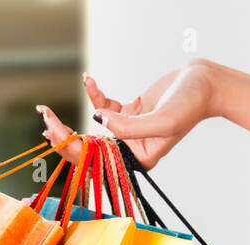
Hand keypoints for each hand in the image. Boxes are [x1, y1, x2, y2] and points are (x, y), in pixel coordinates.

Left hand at [38, 60, 218, 169]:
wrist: (204, 83)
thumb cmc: (190, 104)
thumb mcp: (162, 119)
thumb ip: (129, 126)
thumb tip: (98, 120)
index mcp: (137, 159)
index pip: (96, 159)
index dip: (71, 146)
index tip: (53, 130)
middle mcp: (130, 150)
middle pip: (88, 149)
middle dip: (63, 135)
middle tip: (44, 119)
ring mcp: (128, 131)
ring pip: (91, 130)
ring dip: (70, 120)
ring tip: (47, 112)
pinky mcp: (129, 113)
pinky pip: (104, 107)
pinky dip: (95, 95)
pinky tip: (90, 80)